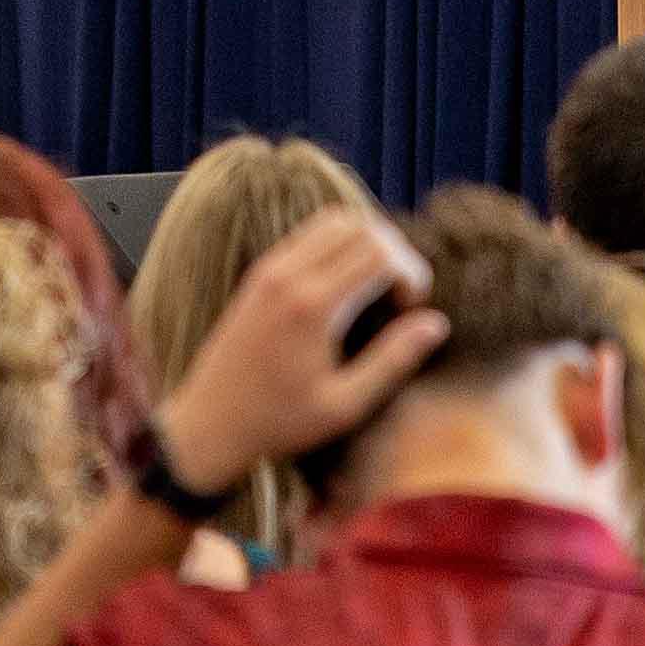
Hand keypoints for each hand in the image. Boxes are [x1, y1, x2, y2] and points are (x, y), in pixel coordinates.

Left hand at [157, 203, 445, 498]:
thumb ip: (392, 360)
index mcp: (313, 306)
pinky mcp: (260, 274)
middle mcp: (289, 276)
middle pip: (361, 226)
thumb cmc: (279, 423)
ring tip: (379, 288)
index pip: (380, 252)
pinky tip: (347, 287)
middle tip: (402, 297)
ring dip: (367, 242)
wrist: (209, 424)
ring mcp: (270, 270)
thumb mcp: (345, 405)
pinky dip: (339, 245)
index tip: (413, 309)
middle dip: (395, 252)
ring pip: (334, 221)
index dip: (412, 272)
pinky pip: (309, 235)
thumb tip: (436, 323)